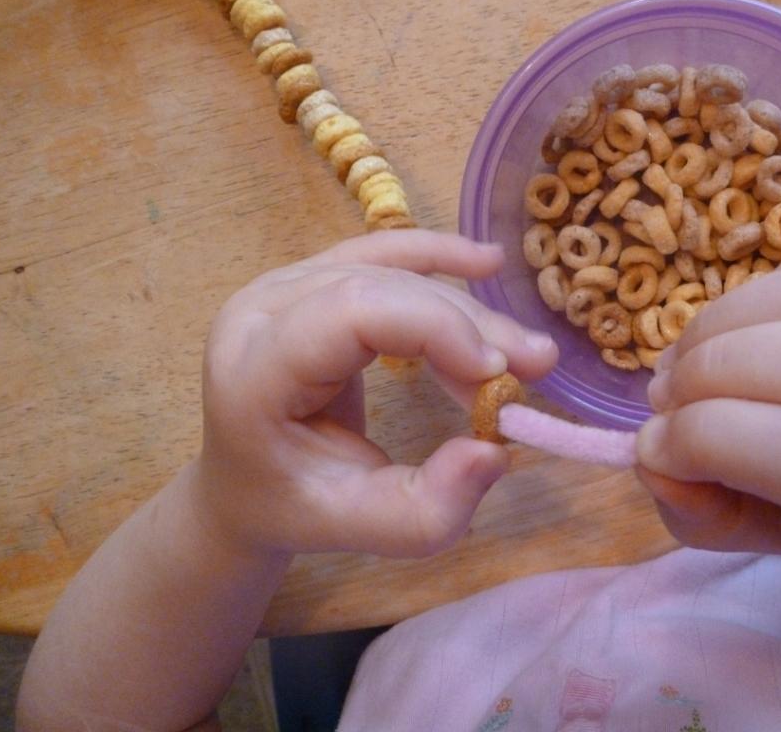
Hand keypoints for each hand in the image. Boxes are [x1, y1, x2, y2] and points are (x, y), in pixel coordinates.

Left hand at [195, 230, 557, 557]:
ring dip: (465, 307)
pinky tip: (485, 261)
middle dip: (468, 324)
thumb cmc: (298, 506)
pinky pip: (381, 253)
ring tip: (524, 351)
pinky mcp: (309, 279)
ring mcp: (280, 286)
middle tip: (535, 368)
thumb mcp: (364, 527)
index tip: (500, 376)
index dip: (436, 328)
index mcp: (253, 372)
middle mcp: (258, 311)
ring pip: (390, 270)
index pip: (351, 313)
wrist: (244, 484)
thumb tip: (495, 451)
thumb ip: (429, 508)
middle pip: (379, 288)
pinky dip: (437, 257)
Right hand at [637, 250, 780, 578]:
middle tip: (668, 396)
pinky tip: (729, 329)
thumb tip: (653, 457)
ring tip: (685, 358)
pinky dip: (756, 293)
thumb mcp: (778, 539)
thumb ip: (709, 517)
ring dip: (727, 320)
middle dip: (718, 371)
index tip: (656, 447)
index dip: (719, 441)